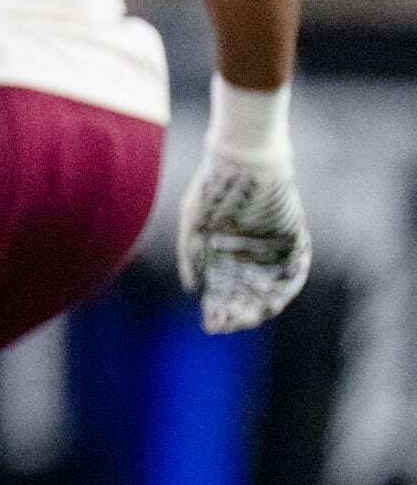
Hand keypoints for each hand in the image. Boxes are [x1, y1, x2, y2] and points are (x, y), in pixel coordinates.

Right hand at [178, 151, 310, 333]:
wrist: (246, 159)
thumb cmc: (215, 187)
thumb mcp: (193, 221)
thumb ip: (191, 255)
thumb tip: (193, 289)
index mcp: (222, 252)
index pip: (222, 289)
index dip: (218, 307)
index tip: (212, 324)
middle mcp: (248, 253)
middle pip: (246, 292)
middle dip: (238, 310)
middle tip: (231, 325)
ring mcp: (272, 248)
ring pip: (269, 285)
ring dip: (261, 304)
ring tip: (251, 317)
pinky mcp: (293, 240)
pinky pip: (294, 270)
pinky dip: (286, 287)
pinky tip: (274, 300)